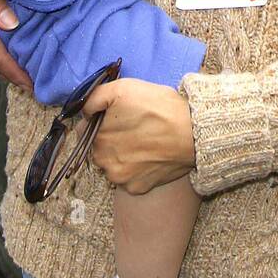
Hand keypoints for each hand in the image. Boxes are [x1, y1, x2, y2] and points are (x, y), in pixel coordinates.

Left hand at [81, 77, 195, 193]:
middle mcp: (103, 162)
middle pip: (99, 148)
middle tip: (135, 128)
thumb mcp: (123, 88)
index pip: (87, 129)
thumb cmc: (159, 108)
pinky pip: (130, 178)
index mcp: (97, 137)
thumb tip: (84, 110)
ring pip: (113, 165)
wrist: (193, 132)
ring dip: (123, 155)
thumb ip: (95, 97)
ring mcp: (119, 178)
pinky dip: (137, 169)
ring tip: (145, 142)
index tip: (120, 117)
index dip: (102, 120)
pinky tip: (151, 156)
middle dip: (111, 138)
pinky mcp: (136, 188)